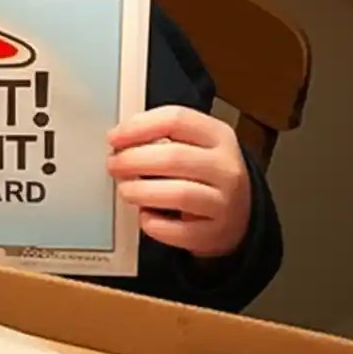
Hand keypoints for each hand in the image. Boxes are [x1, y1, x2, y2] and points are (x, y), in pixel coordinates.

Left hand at [105, 106, 250, 257]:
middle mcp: (225, 167)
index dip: (138, 127)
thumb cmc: (204, 174)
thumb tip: (119, 140)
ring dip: (140, 191)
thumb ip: (161, 136)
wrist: (239, 214)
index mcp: (218, 136)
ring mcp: (223, 202)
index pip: (176, 120)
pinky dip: (153, 223)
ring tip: (125, 189)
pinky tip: (145, 215)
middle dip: (133, 160)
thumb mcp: (195, 144)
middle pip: (174, 157)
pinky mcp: (214, 233)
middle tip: (113, 164)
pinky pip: (177, 230)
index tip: (113, 137)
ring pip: (178, 193)